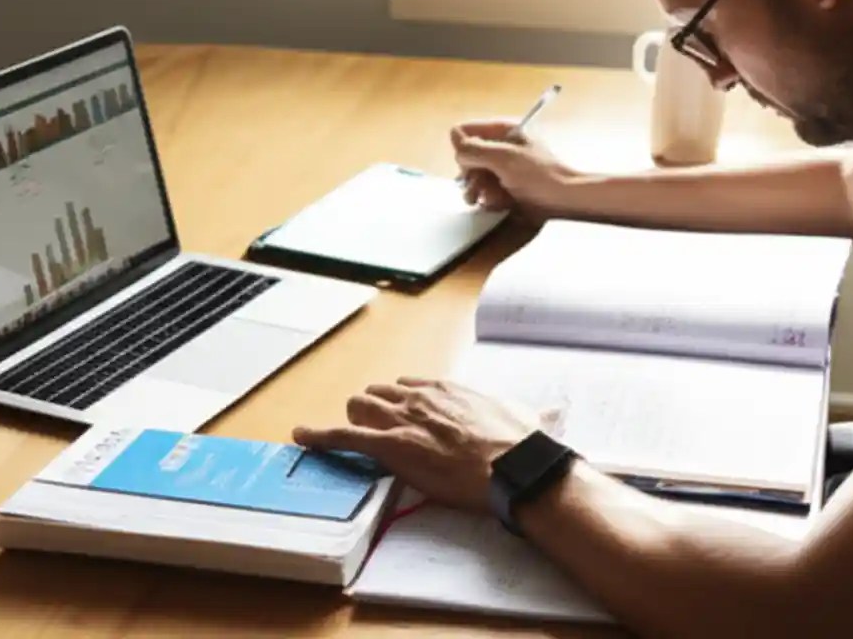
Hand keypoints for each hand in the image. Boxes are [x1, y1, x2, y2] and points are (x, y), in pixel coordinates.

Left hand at [293, 378, 542, 513]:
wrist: (514, 466)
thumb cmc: (521, 446)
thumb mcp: (527, 418)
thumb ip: (531, 412)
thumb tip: (551, 412)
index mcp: (448, 389)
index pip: (411, 385)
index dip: (403, 402)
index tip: (405, 414)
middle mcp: (420, 397)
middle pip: (379, 393)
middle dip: (374, 409)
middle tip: (377, 430)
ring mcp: (403, 420)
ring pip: (359, 407)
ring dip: (354, 421)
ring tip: (349, 436)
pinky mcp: (390, 445)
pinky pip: (343, 435)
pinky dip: (319, 436)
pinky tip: (302, 436)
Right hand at [452, 119, 580, 215]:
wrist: (566, 200)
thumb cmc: (539, 174)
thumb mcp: (505, 159)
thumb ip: (475, 148)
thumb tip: (453, 138)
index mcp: (503, 130)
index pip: (465, 131)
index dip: (463, 149)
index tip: (471, 165)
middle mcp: (501, 145)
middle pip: (468, 156)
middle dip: (471, 175)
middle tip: (477, 188)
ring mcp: (504, 166)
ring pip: (475, 176)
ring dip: (479, 190)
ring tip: (490, 199)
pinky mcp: (508, 185)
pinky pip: (487, 190)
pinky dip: (491, 198)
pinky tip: (500, 204)